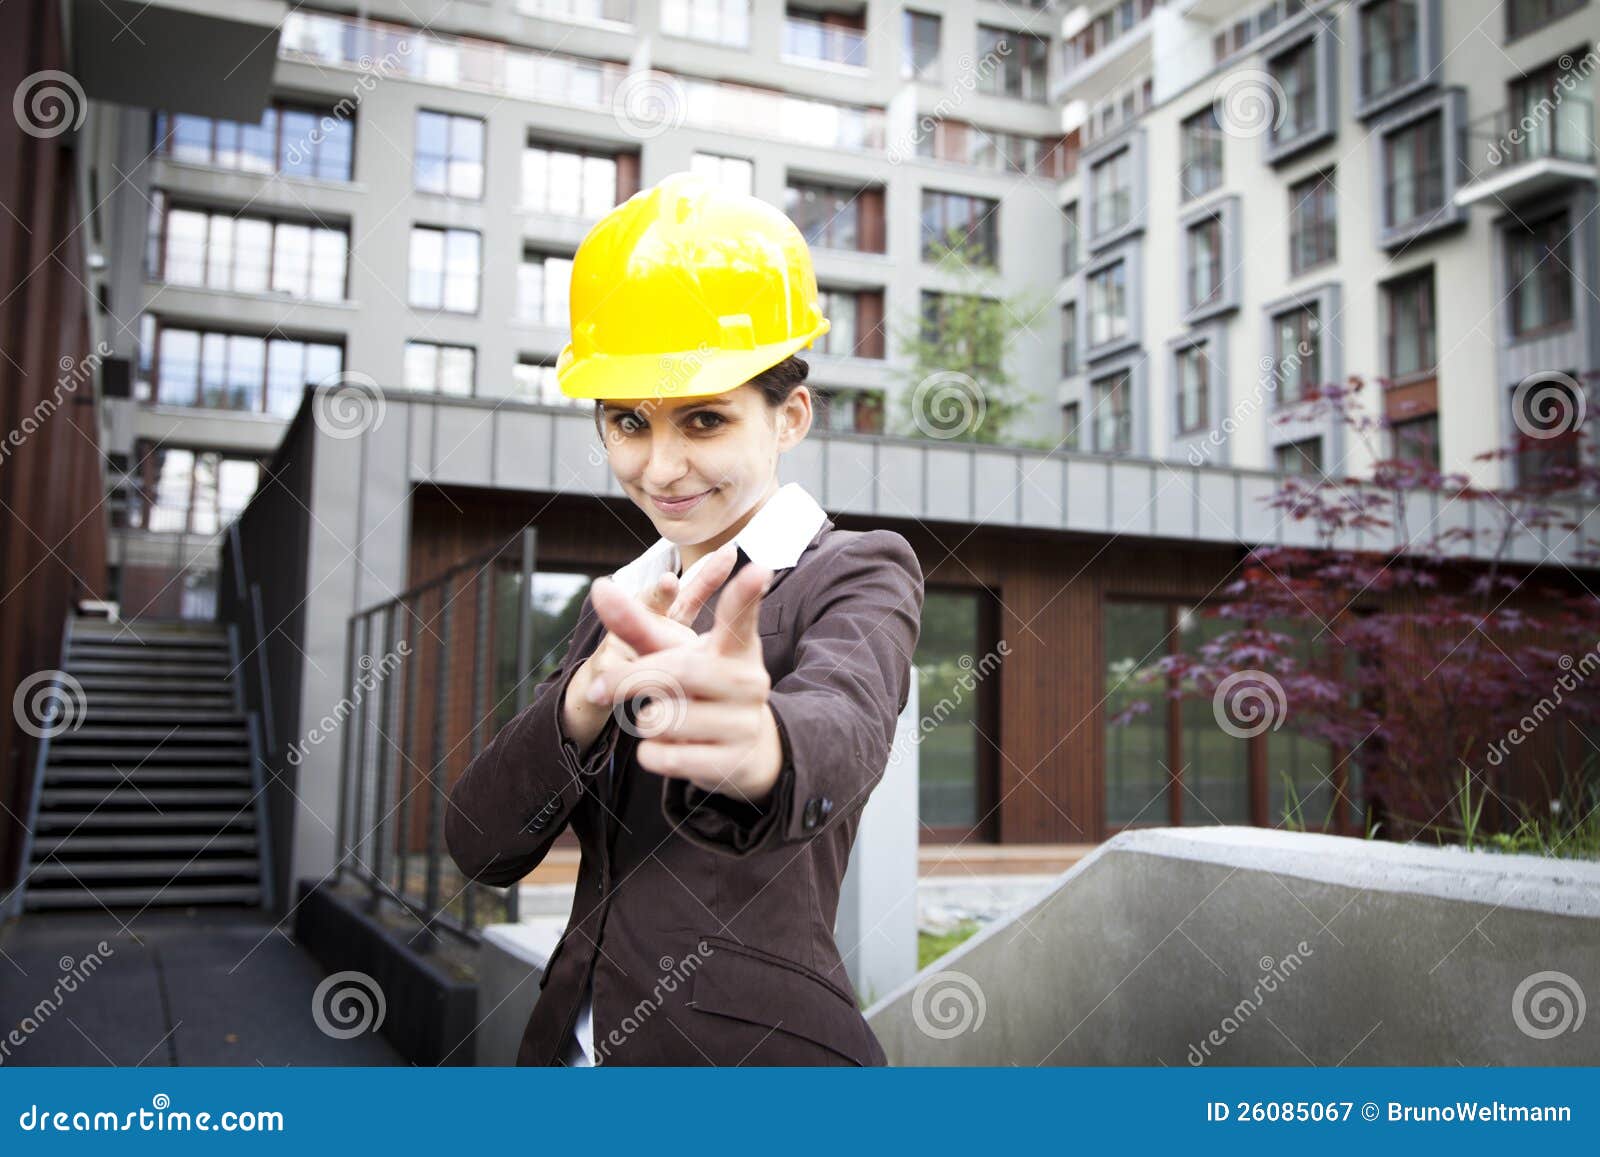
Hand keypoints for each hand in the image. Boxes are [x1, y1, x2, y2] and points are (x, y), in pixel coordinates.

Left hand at [585, 560, 783, 806]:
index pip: (741, 617)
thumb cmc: (701, 690)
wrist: (745, 752)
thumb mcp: (674, 656)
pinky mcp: (733, 763)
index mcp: (737, 648)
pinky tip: (668, 749)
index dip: (746, 594)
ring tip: (662, 721)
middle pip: (678, 671)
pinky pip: (667, 757)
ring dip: (644, 721)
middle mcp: (749, 681)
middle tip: (597, 687)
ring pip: (665, 719)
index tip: (758, 569)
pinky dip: (651, 754)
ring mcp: (745, 723)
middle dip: (629, 679)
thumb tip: (599, 587)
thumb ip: (637, 624)